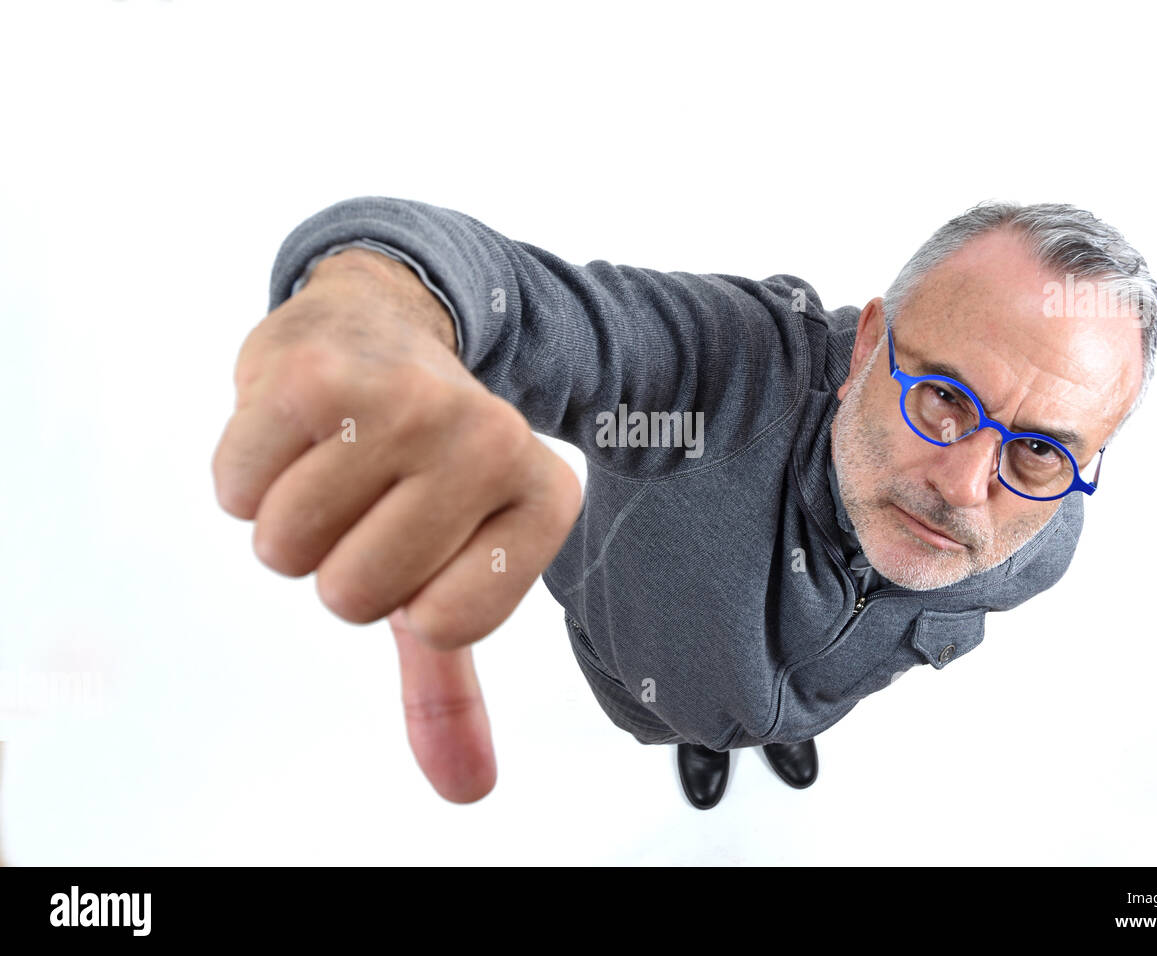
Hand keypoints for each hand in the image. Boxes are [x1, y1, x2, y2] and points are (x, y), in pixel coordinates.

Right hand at [212, 249, 582, 801]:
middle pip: (355, 594)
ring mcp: (408, 400)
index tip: (423, 528)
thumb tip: (467, 792)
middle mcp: (493, 439)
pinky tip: (292, 425)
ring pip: (286, 546)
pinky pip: (235, 489)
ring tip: (332, 458)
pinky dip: (242, 471)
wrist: (380, 326)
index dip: (407, 594)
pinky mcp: (315, 371)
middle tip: (369, 492)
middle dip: (337, 560)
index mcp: (545, 495)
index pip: (444, 624)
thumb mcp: (446, 572)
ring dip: (286, 520)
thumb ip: (452, 685)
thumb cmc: (415, 471)